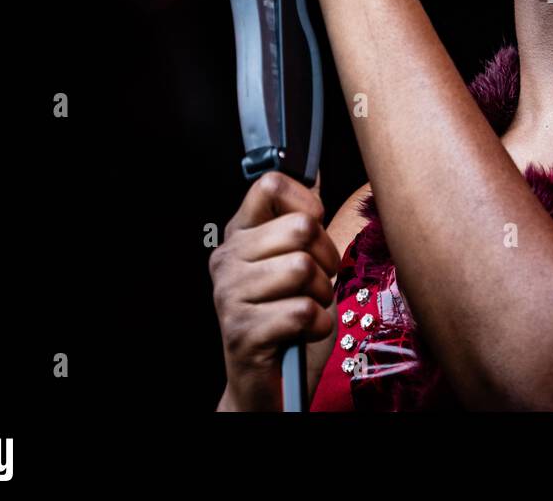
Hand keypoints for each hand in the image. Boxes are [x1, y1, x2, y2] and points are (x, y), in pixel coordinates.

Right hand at [209, 170, 341, 411]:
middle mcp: (227, 259)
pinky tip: (302, 332)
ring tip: (307, 307)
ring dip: (322, 295)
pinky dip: (318, 325)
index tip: (311, 231)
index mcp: (239, 235)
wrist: (268, 382)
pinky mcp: (242, 332)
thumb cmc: (288, 318)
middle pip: (300, 228)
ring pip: (304, 268)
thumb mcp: (298, 260)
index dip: (306, 203)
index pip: (270, 184)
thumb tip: (315, 170)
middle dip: (326, 258)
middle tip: (317, 281)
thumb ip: (300, 219)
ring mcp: (229, 295)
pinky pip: (303, 311)